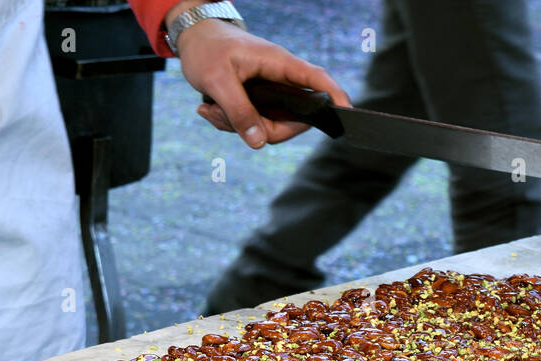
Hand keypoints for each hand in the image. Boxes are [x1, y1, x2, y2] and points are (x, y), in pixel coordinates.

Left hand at [174, 18, 349, 148]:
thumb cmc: (207, 49)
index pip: (316, 79)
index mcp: (278, 64)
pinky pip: (253, 124)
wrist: (194, 38)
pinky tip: (211, 108)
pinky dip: (230, 123)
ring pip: (268, 125)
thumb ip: (238, 112)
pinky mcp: (259, 101)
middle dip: (259, 128)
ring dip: (237, 126)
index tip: (346, 113)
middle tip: (222, 116)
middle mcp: (279, 79)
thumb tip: (259, 142)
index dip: (334, 97)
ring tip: (211, 107)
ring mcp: (270, 92)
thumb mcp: (217, 81)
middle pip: (291, 119)